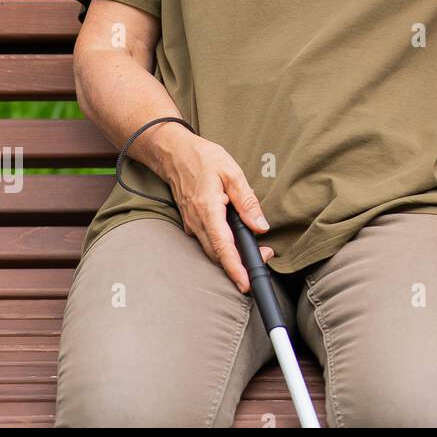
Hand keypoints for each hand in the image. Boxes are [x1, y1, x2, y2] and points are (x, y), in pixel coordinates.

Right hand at [160, 129, 274, 292]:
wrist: (174, 153)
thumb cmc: (203, 159)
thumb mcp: (232, 173)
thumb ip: (247, 202)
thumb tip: (260, 226)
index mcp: (208, 210)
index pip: (222, 247)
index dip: (235, 268)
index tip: (246, 284)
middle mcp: (196, 222)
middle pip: (218, 254)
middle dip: (239, 264)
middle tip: (263, 259)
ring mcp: (191, 223)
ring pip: (212, 249)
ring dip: (231, 256)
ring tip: (255, 251)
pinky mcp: (191, 222)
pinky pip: (207, 240)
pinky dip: (222, 246)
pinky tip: (237, 239)